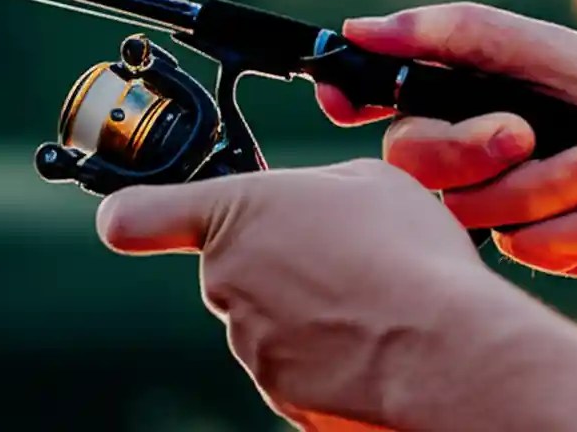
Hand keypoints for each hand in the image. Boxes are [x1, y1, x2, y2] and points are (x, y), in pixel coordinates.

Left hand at [96, 159, 503, 429]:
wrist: (447, 351)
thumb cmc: (408, 256)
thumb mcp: (365, 181)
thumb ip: (315, 189)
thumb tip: (317, 207)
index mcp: (234, 217)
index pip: (137, 215)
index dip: (132, 215)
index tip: (129, 218)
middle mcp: (226, 282)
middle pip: (233, 267)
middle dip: (276, 262)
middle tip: (341, 258)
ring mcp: (249, 345)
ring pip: (268, 318)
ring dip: (309, 311)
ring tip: (374, 301)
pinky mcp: (280, 395)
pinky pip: (298, 364)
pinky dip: (329, 356)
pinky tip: (375, 340)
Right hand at [315, 2, 576, 286]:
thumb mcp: (536, 49)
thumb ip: (449, 35)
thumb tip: (358, 30)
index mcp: (462, 103)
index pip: (382, 103)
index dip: (351, 98)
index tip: (342, 99)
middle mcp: (471, 159)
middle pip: (413, 164)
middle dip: (471, 148)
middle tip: (523, 131)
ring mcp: (503, 210)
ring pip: (478, 212)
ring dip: (557, 182)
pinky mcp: (545, 254)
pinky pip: (533, 251)